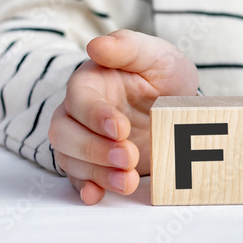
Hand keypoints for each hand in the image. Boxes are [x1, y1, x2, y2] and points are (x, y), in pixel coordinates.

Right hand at [47, 29, 198, 204]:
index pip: (80, 100)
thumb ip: (129, 48)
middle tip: (129, 157)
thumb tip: (97, 46)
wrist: (177, 105)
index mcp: (89, 83)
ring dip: (97, 173)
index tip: (119, 128)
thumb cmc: (162, 76)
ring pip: (71, 159)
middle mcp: (79, 113)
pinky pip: (79, 178)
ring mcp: (86, 141)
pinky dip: (85, 188)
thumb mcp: (155, 56)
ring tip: (128, 182)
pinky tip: (95, 196)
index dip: (95, 116)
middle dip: (95, 150)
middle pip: (64, 134)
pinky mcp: (97, 165)